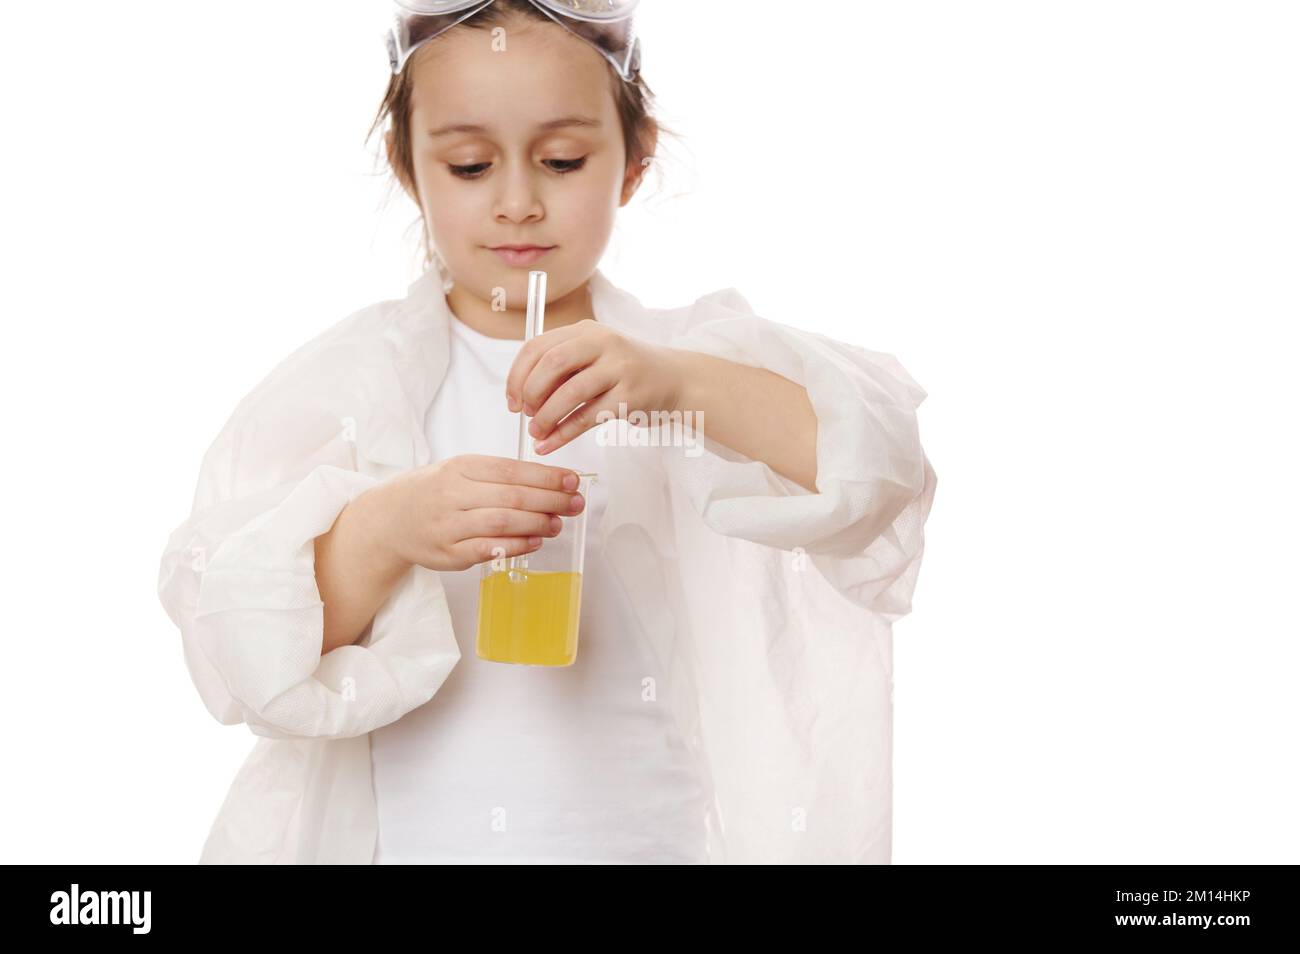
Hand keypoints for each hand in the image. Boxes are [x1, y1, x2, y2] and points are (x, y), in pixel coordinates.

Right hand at [378, 455, 585, 571]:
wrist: (389, 520)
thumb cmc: (434, 492)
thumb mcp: (459, 470)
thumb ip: (498, 476)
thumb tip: (550, 482)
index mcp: (459, 467)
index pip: (511, 470)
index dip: (546, 476)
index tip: (572, 480)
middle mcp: (452, 494)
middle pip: (512, 496)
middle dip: (551, 500)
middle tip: (575, 503)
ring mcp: (448, 525)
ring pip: (502, 523)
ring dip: (537, 523)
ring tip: (558, 523)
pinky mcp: (448, 554)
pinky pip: (488, 550)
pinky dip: (517, 546)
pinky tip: (535, 541)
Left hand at [504, 319, 685, 455]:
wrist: (676, 379)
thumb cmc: (626, 371)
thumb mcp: (595, 355)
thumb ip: (562, 367)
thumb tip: (520, 394)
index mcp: (586, 330)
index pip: (537, 346)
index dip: (517, 375)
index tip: (512, 399)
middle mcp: (603, 343)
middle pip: (551, 363)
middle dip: (530, 393)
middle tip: (525, 413)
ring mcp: (619, 368)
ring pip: (569, 393)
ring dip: (546, 417)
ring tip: (537, 433)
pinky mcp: (630, 396)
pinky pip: (588, 417)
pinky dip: (563, 434)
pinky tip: (550, 445)